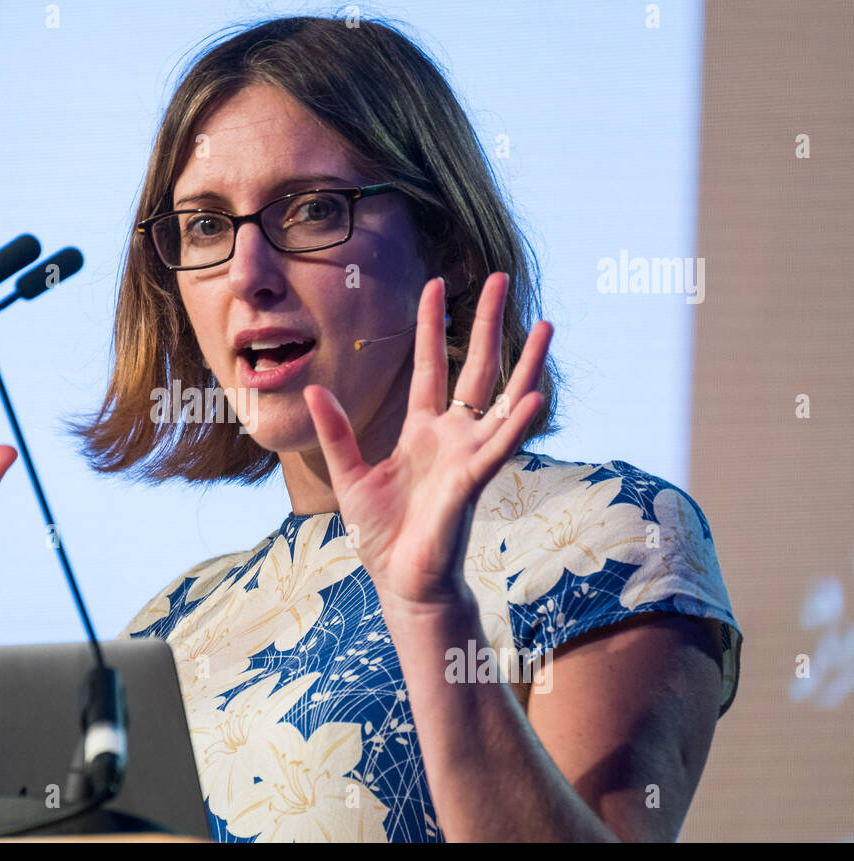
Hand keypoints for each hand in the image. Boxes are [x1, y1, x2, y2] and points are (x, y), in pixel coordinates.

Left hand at [303, 273, 551, 611]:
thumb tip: (314, 389)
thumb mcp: (349, 474)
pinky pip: (499, 448)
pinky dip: (517, 423)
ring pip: (502, 401)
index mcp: (421, 431)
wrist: (401, 581)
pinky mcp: (472, 483)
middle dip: (488, 324)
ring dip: (525, 364)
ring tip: (546, 324)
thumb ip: (336, 432)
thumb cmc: (381, 534)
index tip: (436, 285)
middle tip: (502, 279)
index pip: (429, 366)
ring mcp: (468, 457)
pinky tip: (535, 394)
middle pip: (475, 368)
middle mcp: (452, 437)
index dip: (431, 326)